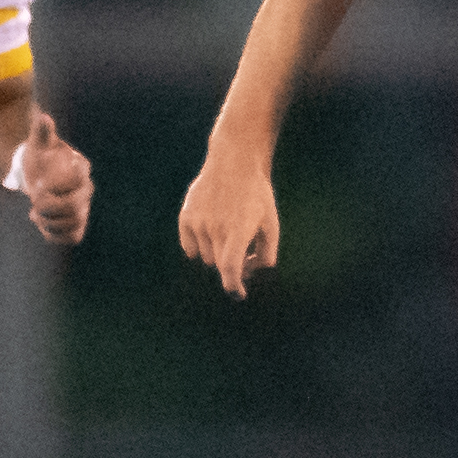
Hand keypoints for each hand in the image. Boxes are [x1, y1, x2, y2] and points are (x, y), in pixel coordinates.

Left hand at [15, 108, 91, 243]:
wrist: (39, 175)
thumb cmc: (40, 156)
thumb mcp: (38, 143)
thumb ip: (42, 132)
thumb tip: (43, 118)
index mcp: (81, 167)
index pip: (76, 180)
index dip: (55, 186)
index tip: (38, 184)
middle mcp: (86, 188)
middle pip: (74, 206)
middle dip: (49, 208)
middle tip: (33, 202)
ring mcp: (83, 207)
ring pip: (74, 224)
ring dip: (49, 222)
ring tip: (34, 213)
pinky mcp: (77, 224)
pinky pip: (73, 237)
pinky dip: (54, 235)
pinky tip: (42, 224)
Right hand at [177, 142, 278, 297]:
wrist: (234, 162)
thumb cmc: (256, 196)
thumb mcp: (271, 223)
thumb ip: (267, 254)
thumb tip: (252, 274)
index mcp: (239, 230)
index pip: (230, 269)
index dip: (234, 287)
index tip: (238, 295)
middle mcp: (216, 228)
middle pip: (219, 266)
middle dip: (231, 266)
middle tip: (243, 253)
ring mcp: (198, 222)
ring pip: (205, 258)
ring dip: (217, 254)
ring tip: (228, 234)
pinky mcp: (186, 217)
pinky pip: (190, 249)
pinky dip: (200, 248)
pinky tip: (211, 232)